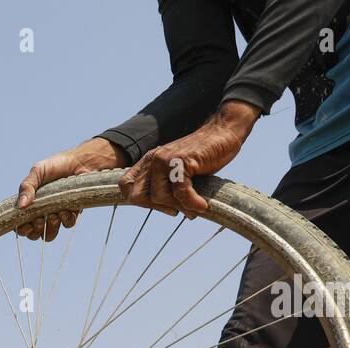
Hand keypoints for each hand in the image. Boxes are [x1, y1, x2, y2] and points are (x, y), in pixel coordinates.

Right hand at [17, 137, 128, 240]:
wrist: (81, 162)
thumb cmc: (57, 164)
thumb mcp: (38, 172)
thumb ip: (27, 187)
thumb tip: (21, 206)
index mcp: (31, 203)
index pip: (21, 224)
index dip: (22, 229)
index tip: (26, 224)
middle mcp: (42, 211)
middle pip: (34, 234)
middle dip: (36, 230)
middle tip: (40, 220)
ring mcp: (57, 213)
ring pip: (50, 234)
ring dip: (50, 227)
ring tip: (53, 215)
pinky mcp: (72, 213)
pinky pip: (67, 225)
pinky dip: (65, 220)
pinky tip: (66, 209)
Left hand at [117, 100, 260, 217]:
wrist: (223, 133)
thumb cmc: (203, 157)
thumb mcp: (177, 172)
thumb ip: (166, 187)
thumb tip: (168, 211)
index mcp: (148, 161)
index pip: (125, 186)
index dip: (139, 201)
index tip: (162, 206)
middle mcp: (153, 159)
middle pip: (137, 196)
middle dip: (158, 208)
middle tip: (178, 210)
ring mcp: (165, 160)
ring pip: (158, 197)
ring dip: (178, 207)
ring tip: (194, 207)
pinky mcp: (181, 162)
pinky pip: (180, 193)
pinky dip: (192, 203)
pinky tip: (202, 205)